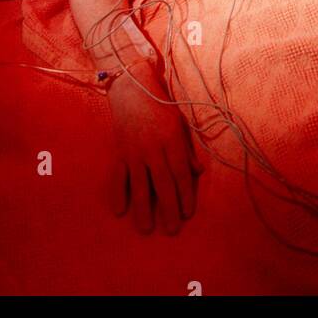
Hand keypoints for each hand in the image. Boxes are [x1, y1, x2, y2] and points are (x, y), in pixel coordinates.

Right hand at [106, 73, 204, 234]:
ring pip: (140, 184)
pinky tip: (120, 210)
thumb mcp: (180, 123)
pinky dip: (118, 193)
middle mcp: (153, 147)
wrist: (132, 87)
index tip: (188, 213)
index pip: (181, 173)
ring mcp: (134, 150)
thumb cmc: (160, 104)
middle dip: (169, 208)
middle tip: (172, 230)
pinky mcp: (119, 151)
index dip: (185, 195)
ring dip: (143, 208)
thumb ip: (188, 149)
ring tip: (147, 229)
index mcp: (172, 139)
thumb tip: (198, 172)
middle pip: (163, 183)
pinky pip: (118, 176)